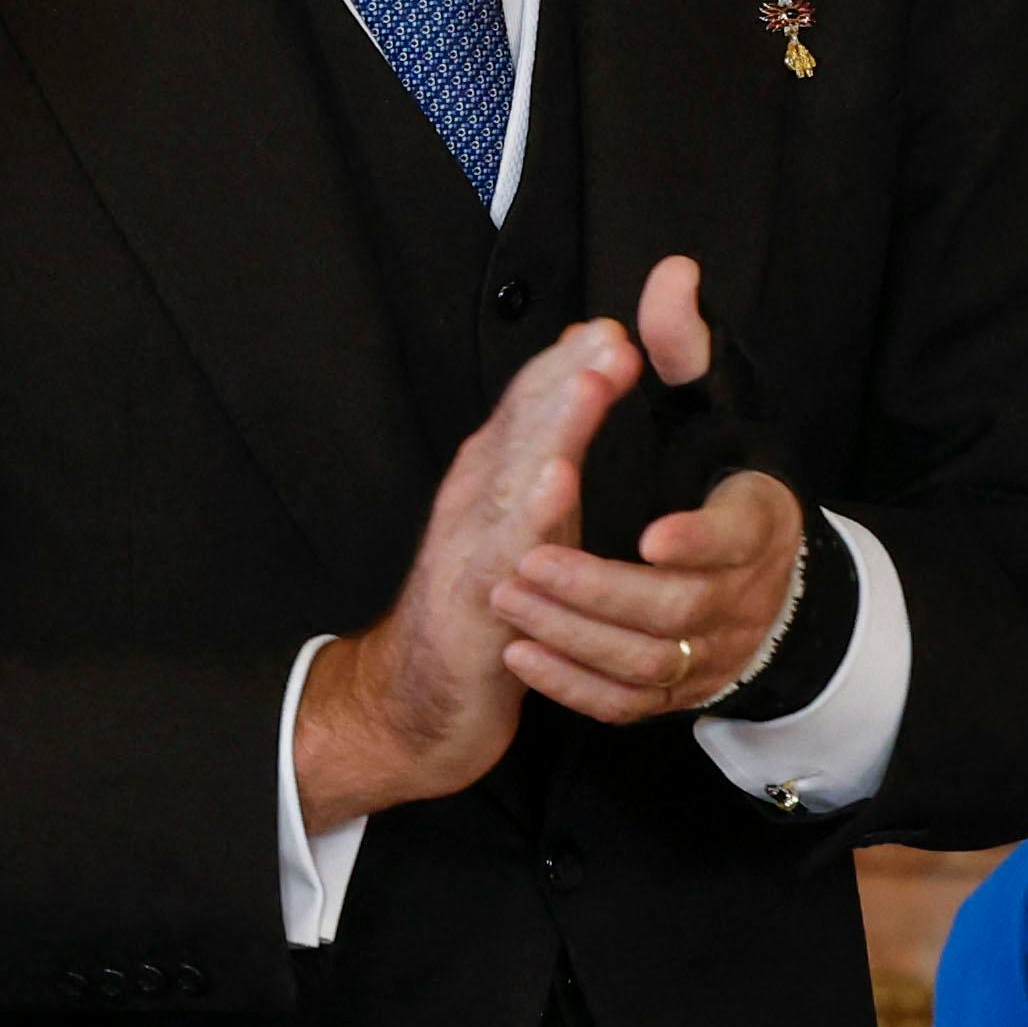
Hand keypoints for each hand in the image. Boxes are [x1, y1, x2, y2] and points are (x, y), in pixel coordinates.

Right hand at [296, 319, 639, 829]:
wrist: (415, 701)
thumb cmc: (480, 611)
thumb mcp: (519, 529)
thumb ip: (545, 461)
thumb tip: (578, 391)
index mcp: (489, 481)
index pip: (528, 407)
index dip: (566, 364)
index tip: (612, 325)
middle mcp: (473, 502)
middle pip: (522, 426)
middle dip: (566, 377)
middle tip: (611, 336)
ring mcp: (469, 548)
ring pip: (515, 474)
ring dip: (553, 427)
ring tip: (589, 385)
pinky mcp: (475, 601)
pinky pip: (508, 551)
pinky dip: (531, 513)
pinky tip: (557, 484)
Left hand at [488, 257, 803, 723]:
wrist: (753, 581)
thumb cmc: (721, 478)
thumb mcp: (714, 409)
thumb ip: (687, 349)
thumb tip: (670, 274)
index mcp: (759, 524)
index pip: (739, 538)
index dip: (698, 542)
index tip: (649, 535)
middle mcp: (743, 596)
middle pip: (678, 610)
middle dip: (598, 588)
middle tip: (524, 562)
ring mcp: (711, 650)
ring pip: (646, 662)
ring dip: (572, 634)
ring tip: (507, 595)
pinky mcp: (677, 690)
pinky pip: (627, 704)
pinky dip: (573, 685)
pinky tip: (520, 652)